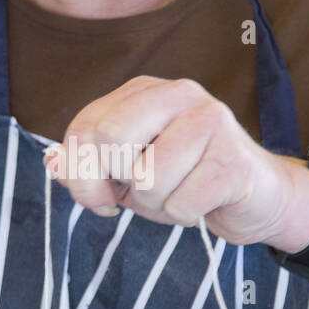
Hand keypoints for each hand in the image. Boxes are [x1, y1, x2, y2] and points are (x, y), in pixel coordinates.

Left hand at [47, 76, 308, 248]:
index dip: (81, 175)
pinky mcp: (234, 159)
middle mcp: (178, 94)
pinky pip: (182, 203)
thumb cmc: (184, 179)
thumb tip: (54, 164)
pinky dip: (185, 216)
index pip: (85, 128)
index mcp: (144, 91)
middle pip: (111, 142)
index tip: (100, 196)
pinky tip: (202, 201)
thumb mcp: (127, 172)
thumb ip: (86, 167)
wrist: (255, 196)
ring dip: (157, 205)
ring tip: (179, 193)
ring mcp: (211, 121)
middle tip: (139, 193)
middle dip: (119, 183)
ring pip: (148, 180)